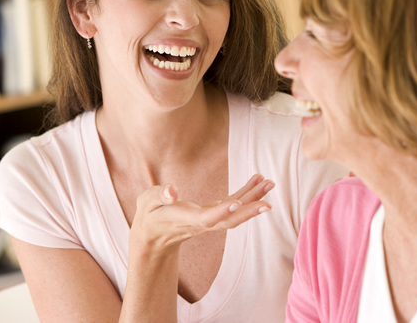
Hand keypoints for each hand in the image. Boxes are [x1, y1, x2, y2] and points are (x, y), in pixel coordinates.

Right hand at [129, 174, 273, 252]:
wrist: (154, 236)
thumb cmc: (150, 215)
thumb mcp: (146, 202)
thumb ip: (159, 196)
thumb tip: (172, 191)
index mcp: (185, 219)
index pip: (206, 218)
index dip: (221, 212)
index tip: (237, 204)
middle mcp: (201, 222)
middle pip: (228, 220)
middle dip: (249, 211)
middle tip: (268, 201)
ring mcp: (210, 220)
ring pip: (235, 214)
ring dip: (254, 199)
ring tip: (269, 183)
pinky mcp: (213, 214)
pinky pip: (233, 205)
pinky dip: (247, 193)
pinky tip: (258, 180)